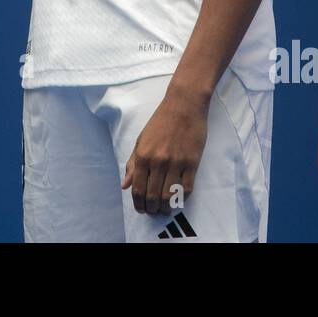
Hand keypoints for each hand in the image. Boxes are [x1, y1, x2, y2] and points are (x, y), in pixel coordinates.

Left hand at [121, 91, 208, 215]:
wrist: (184, 105)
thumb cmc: (161, 121)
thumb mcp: (141, 140)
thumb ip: (133, 163)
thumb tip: (125, 185)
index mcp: (143, 156)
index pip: (138, 189)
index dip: (138, 204)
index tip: (141, 209)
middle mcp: (158, 161)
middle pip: (153, 196)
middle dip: (152, 209)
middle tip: (153, 211)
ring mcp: (176, 163)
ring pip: (169, 196)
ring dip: (166, 208)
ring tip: (165, 209)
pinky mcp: (192, 163)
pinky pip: (186, 189)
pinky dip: (181, 198)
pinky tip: (177, 199)